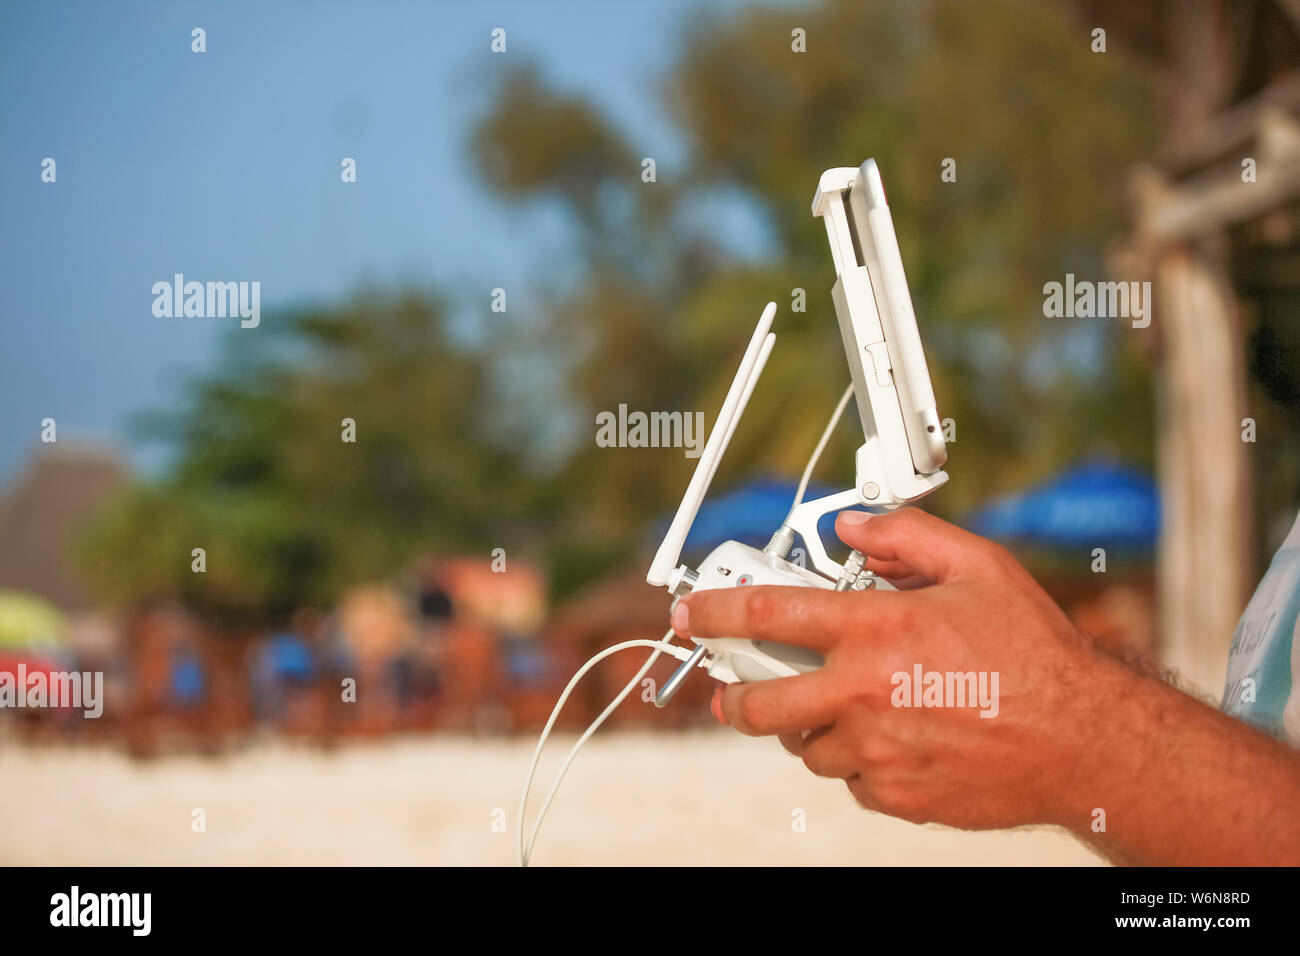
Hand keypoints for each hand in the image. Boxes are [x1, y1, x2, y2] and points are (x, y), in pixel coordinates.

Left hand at [671, 508, 1130, 830]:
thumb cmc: (1035, 653)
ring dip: (808, 727)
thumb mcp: (978, 566)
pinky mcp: (894, 794)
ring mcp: (874, 750)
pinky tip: (892, 737)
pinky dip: (856, 760)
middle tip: (738, 687)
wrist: (1082, 740)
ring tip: (845, 706)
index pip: (766, 612)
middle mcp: (862, 692)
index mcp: (874, 629)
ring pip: (803, 747)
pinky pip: (849, 780)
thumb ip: (907, 536)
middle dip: (735, 695)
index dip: (714, 610)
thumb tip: (854, 525)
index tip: (690, 614)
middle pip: (758, 704)